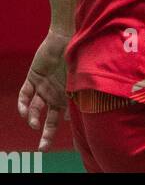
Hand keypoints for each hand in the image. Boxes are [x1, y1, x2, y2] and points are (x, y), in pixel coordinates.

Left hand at [18, 27, 70, 149]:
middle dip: (46, 134)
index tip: (67, 130)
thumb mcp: (81, 78)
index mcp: (68, 95)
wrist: (66, 36)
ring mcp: (43, 86)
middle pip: (49, 119)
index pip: (65, 116)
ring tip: (33, 124)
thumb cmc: (78, 56)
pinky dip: (23, 105)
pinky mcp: (33, 78)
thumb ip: (79, 95)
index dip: (64, 125)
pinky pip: (25, 95)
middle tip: (43, 148)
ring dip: (33, 118)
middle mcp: (55, 94)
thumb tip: (78, 115)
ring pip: (35, 108)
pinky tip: (24, 112)